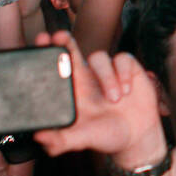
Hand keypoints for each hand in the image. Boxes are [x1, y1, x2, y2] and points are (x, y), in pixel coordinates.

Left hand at [33, 33, 166, 167]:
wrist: (137, 138)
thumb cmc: (106, 136)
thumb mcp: (83, 139)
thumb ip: (62, 139)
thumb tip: (39, 137)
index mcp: (73, 90)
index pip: (57, 66)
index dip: (48, 51)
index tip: (41, 41)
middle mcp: (88, 77)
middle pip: (72, 50)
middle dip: (65, 40)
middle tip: (60, 36)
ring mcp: (108, 71)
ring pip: (99, 57)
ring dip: (106, 77)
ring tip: (115, 100)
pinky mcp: (128, 69)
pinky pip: (122, 59)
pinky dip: (123, 74)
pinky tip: (127, 91)